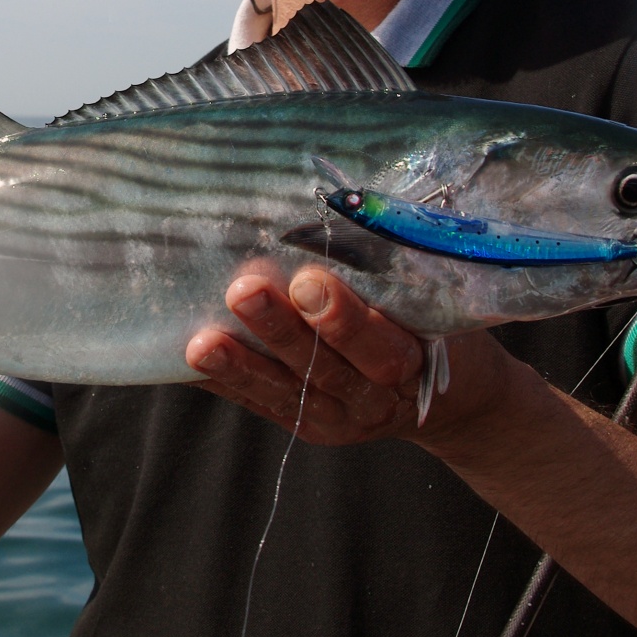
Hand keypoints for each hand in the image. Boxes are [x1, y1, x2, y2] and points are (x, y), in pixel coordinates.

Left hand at [184, 261, 509, 445]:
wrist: (454, 400)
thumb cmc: (439, 330)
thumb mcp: (436, 305)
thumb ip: (396, 278)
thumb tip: (345, 212)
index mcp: (411, 365)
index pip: (378, 346)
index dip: (343, 318)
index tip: (308, 279)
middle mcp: (371, 399)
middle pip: (321, 367)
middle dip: (280, 330)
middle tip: (243, 290)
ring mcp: (333, 417)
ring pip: (283, 392)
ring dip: (240, 365)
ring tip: (201, 342)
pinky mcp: (302, 423)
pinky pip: (257, 403)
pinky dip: (223, 384)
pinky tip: (183, 361)